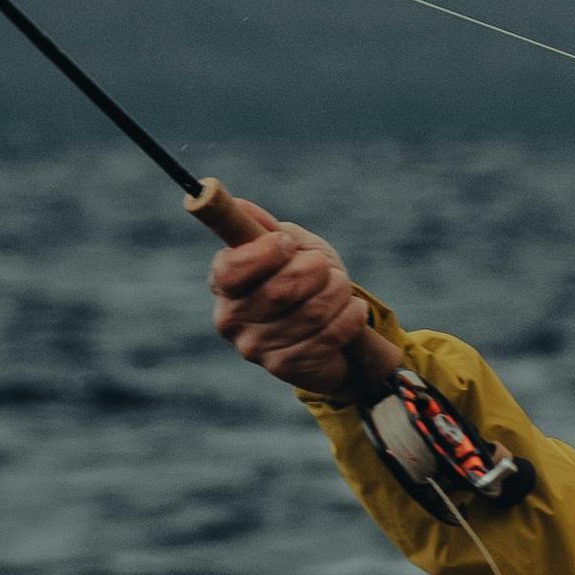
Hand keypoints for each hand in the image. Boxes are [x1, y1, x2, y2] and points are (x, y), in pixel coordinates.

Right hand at [206, 198, 372, 395]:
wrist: (331, 328)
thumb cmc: (305, 279)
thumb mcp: (290, 246)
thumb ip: (265, 228)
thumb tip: (240, 205)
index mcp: (223, 283)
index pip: (232, 269)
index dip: (265, 253)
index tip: (287, 243)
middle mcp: (230, 319)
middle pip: (279, 291)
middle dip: (314, 270)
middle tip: (323, 266)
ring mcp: (254, 348)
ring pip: (310, 313)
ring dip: (337, 292)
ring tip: (339, 288)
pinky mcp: (283, 368)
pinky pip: (328, 336)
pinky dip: (349, 316)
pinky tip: (351, 309)